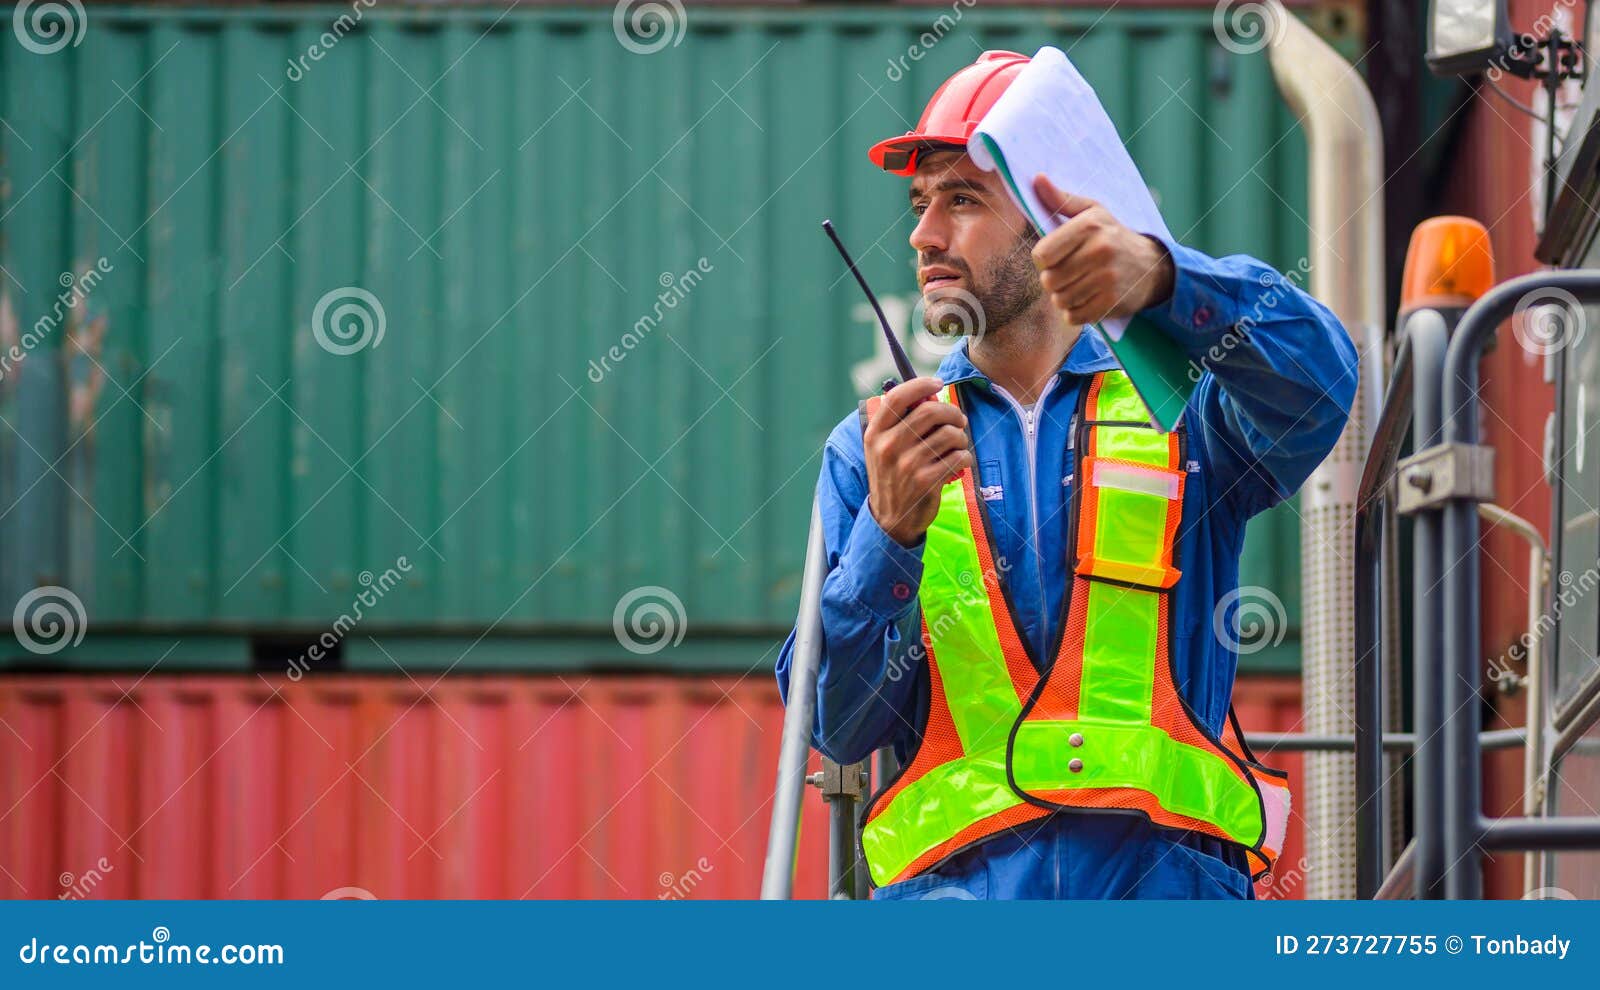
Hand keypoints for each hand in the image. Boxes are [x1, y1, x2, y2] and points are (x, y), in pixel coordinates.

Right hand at [864, 376, 972, 547]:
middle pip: (930, 411)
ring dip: (961, 437)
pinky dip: (964, 457)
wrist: (890, 520)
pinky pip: (958, 457)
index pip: (898, 397)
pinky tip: (958, 461)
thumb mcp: (882, 448)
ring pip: (949, 434)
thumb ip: (899, 423)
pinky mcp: (926, 481)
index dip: (921, 385)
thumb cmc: (891, 476)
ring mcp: (907, 465)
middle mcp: (888, 447)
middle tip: (958, 419)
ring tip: (958, 444)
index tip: (938, 383)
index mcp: (875, 433)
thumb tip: (930, 396)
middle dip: (952, 412)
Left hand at [1030, 173, 1175, 326]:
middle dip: (1054, 281)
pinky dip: (1076, 312)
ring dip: (1064, 297)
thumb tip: (1037, 178)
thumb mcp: (1092, 212)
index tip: (1056, 258)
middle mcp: (1099, 250)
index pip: (1041, 255)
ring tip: (1080, 285)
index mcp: (1089, 226)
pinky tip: (1088, 299)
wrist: (1153, 266)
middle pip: (1049, 280)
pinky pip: (1074, 316)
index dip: (1043, 260)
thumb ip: (1061, 200)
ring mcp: (1107, 278)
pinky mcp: (1112, 302)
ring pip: (1060, 300)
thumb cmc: (1113, 236)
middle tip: (1070, 274)